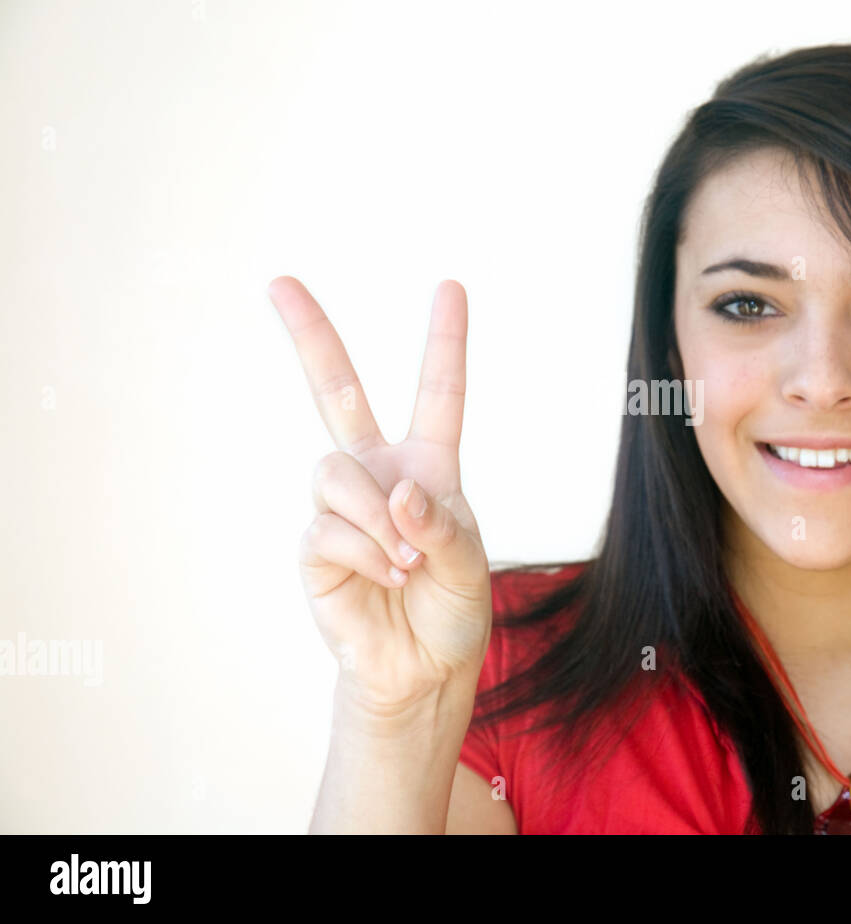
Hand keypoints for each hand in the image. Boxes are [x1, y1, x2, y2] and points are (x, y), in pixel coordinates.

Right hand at [269, 276, 491, 715]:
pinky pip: (327, 528)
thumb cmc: (452, 609)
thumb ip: (440, 524)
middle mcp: (379, 474)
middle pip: (337, 392)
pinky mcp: (315, 546)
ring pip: (335, 472)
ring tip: (405, 562)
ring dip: (375, 517)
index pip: (438, 394)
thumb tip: (398, 491)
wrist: (420, 668)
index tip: (450, 287)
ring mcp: (342, 507)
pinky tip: (386, 576)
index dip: (444, 342)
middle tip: (279, 282)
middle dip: (310, 336)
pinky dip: (364, 552)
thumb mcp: (470, 564)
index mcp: (429, 465)